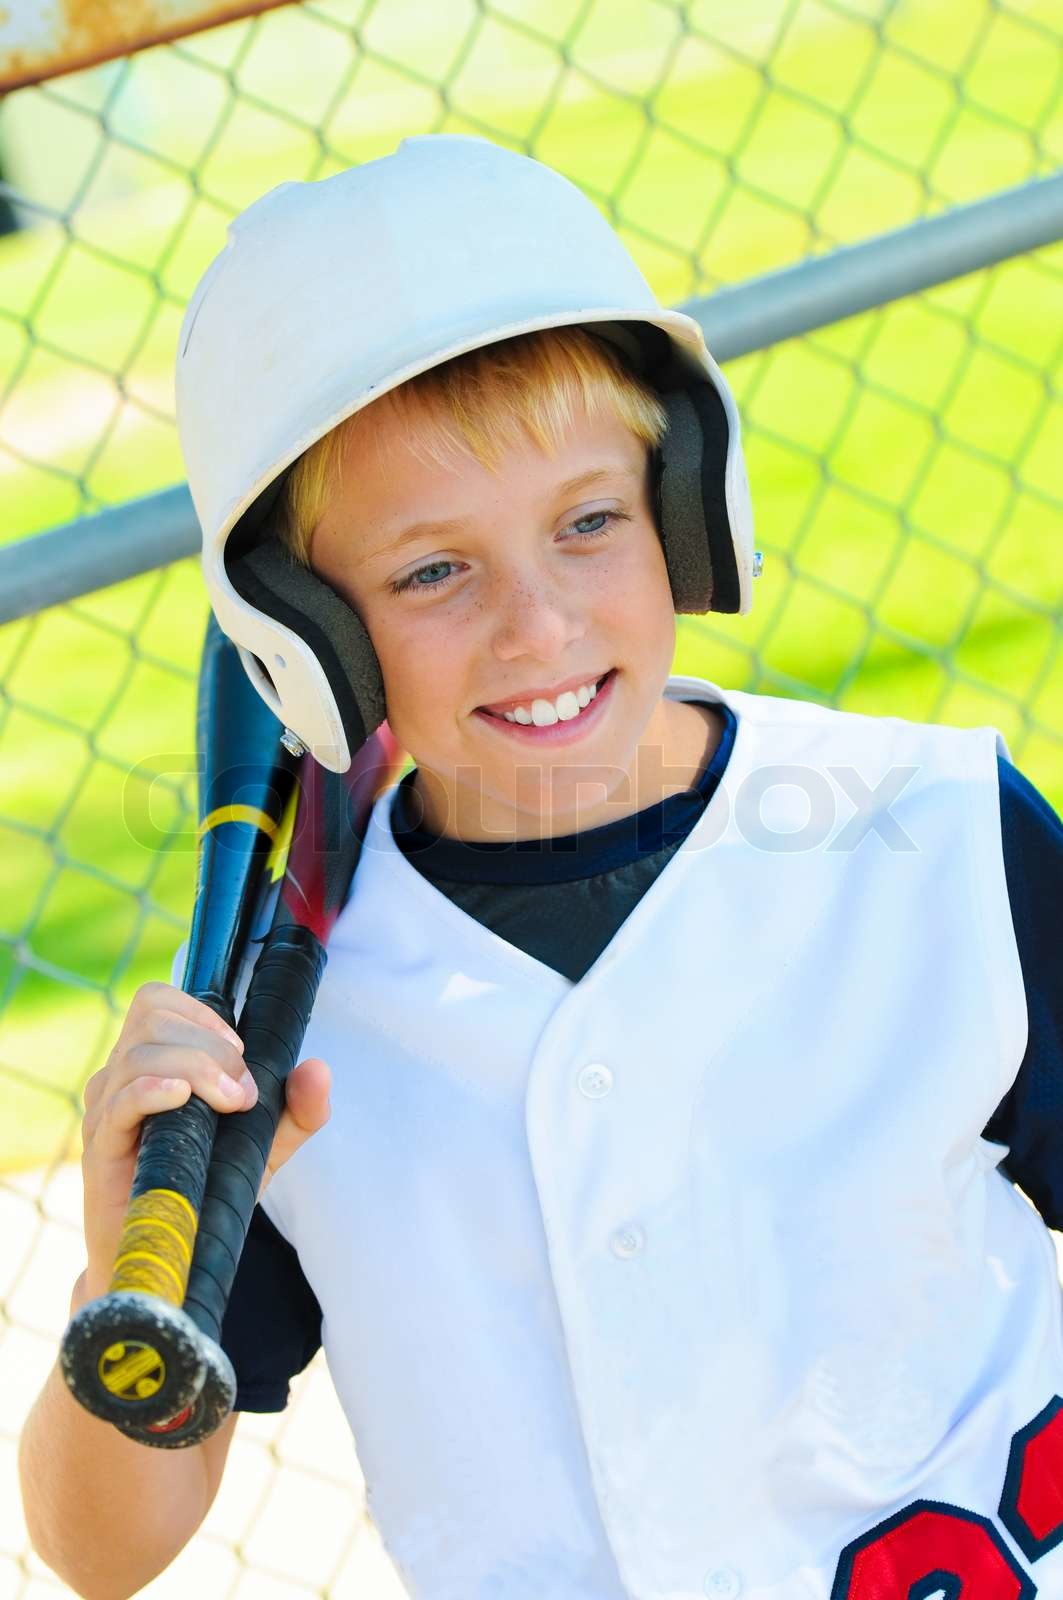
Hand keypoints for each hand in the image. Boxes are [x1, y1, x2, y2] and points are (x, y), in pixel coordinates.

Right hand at [79, 983, 330, 1297]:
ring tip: (230, 1104)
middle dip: (209, 1043)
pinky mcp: (100, 1148)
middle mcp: (122, 1077)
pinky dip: (153, 1089)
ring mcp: (107, 1110)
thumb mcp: (261, 1144)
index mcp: (153, 1062)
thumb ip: (296, 1108)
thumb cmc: (208, 1188)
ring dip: (196, 1067)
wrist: (169, 1255)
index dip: (202, 1014)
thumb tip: (319, 1069)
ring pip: (140, 1053)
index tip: (241, 1054)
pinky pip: (119, 1101)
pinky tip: (181, 1098)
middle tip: (243, 1092)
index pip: (157, 1001)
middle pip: (152, 1016)